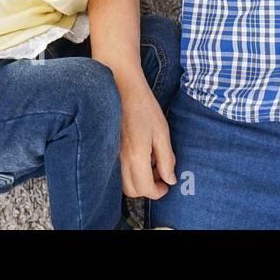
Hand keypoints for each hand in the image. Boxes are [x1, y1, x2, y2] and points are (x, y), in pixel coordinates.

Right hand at [119, 79, 176, 199]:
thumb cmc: (144, 107)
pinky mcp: (109, 148)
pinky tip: (140, 154)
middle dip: (147, 189)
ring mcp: (113, 154)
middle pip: (132, 191)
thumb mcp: (162, 132)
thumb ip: (167, 159)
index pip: (145, 189)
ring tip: (151, 161)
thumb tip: (170, 179)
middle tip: (160, 174)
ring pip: (123, 182)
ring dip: (138, 180)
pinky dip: (130, 170)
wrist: (122, 87)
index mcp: (136, 157)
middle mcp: (121, 159)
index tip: (167, 185)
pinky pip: (118, 170)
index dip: (158, 192)